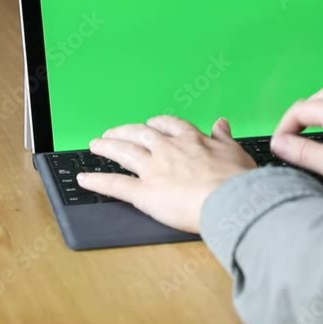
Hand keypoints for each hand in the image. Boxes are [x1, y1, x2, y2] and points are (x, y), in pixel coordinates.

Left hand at [77, 115, 254, 232]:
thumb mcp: (236, 151)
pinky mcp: (144, 192)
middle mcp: (169, 149)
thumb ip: (224, 137)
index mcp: (192, 140)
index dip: (156, 124)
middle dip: (125, 131)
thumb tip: (222, 123)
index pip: (168, 125)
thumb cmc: (238, 181)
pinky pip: (115, 184)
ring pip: (124, 152)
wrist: (232, 200)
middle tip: (114, 132)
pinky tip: (84, 179)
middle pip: (140, 134)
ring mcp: (154, 169)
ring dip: (107, 147)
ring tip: (96, 145)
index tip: (151, 124)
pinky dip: (97, 181)